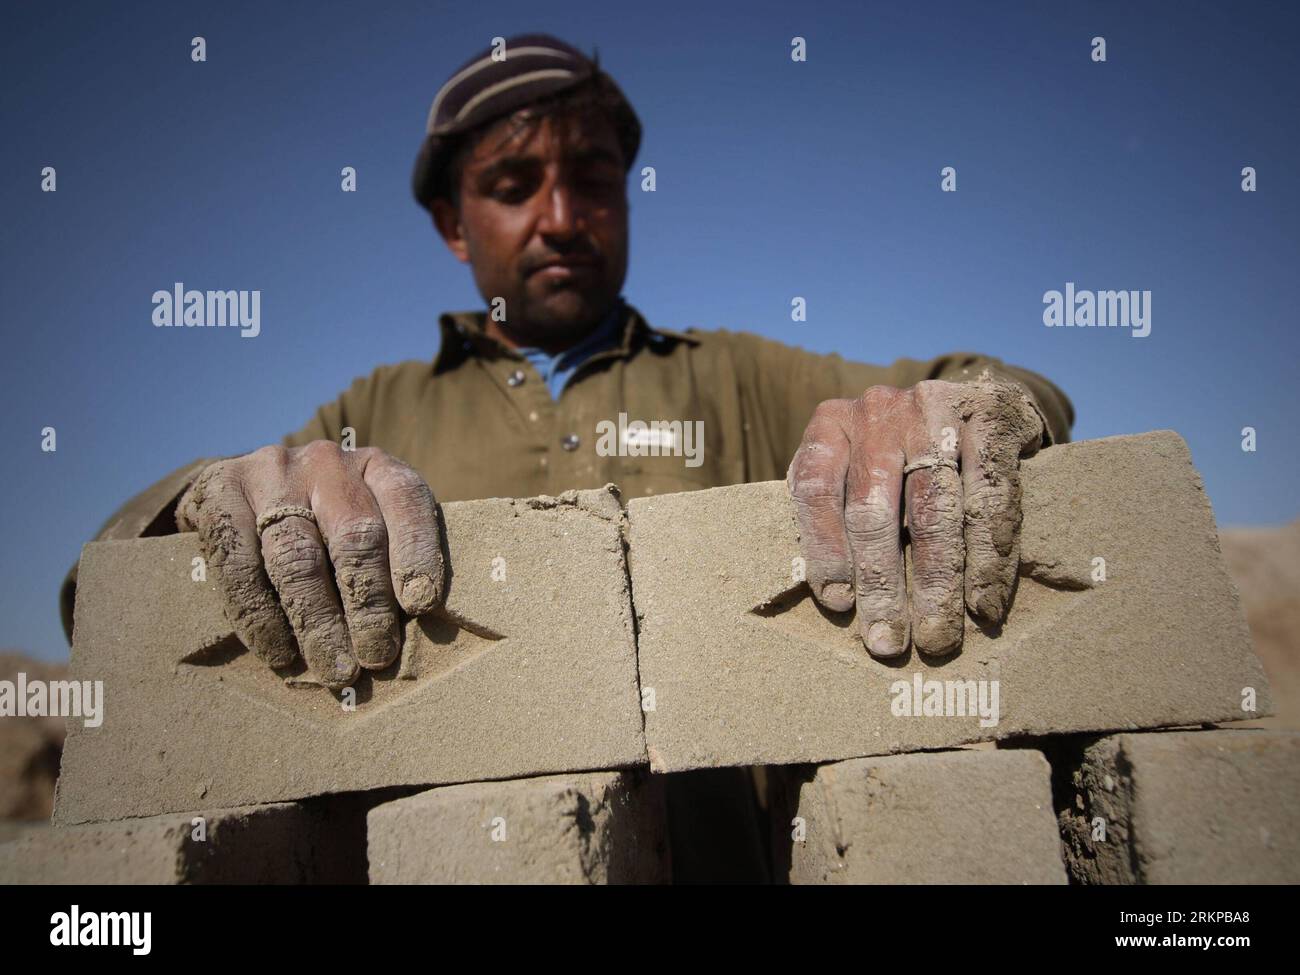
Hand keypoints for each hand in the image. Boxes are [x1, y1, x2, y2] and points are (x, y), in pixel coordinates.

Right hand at [176, 442, 445, 688]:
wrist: (234, 494)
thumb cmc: (321, 529)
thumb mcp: (364, 529)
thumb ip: (388, 566)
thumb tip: (409, 629)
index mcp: (376, 467)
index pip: (407, 500)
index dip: (416, 552)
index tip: (421, 604)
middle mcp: (327, 463)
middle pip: (354, 534)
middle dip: (368, 603)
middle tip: (376, 656)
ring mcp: (271, 472)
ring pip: (298, 556)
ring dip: (317, 622)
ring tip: (334, 669)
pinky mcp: (220, 491)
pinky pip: (240, 564)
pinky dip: (261, 617)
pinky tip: (279, 653)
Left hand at [787, 378, 1044, 657]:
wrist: (970, 404)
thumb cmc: (895, 460)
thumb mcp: (850, 473)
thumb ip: (835, 517)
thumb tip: (837, 599)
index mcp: (831, 423)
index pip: (816, 487)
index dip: (825, 549)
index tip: (840, 605)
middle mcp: (879, 410)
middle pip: (874, 508)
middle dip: (882, 585)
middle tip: (888, 643)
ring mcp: (936, 408)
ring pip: (935, 511)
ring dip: (937, 585)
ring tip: (937, 639)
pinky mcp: (991, 417)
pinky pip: (993, 499)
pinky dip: (990, 560)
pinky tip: (985, 604)